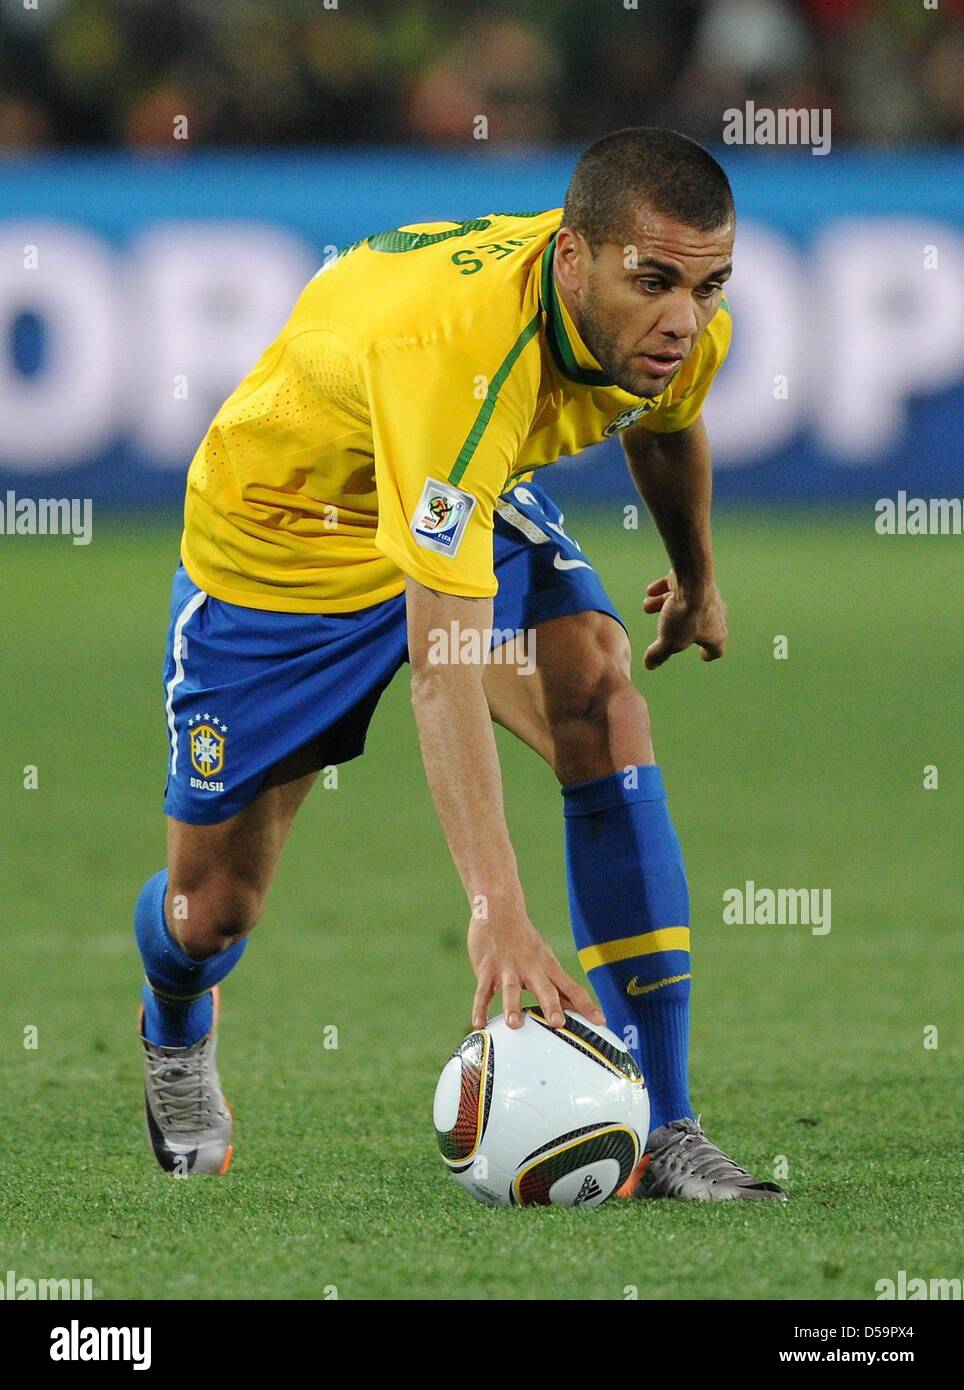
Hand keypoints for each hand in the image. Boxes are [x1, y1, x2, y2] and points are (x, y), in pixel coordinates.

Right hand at [467, 910, 603, 1030]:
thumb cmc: (524, 941)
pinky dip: (480, 1007)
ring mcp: (508, 969)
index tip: (600, 1022)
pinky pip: (483, 991)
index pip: (572, 989)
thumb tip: (574, 1008)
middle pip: (545, 989)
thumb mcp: (544, 959)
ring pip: (511, 990)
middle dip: (552, 1006)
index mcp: (548, 967)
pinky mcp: (487, 970)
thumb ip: (556, 985)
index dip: (586, 1006)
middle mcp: (531, 968)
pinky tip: (479, 1024)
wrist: (498, 909)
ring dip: (513, 1007)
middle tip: (558, 1023)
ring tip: (514, 1024)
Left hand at [643, 571, 727, 669]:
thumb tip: (650, 665)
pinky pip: (681, 586)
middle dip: (681, 626)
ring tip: (647, 606)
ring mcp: (708, 595)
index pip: (717, 648)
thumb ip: (659, 653)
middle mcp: (716, 614)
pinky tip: (650, 591)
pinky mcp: (697, 579)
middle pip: (700, 624)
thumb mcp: (669, 640)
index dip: (708, 654)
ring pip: (686, 603)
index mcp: (715, 633)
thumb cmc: (686, 614)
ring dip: (664, 605)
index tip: (702, 655)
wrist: (692, 580)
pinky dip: (665, 589)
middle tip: (669, 630)